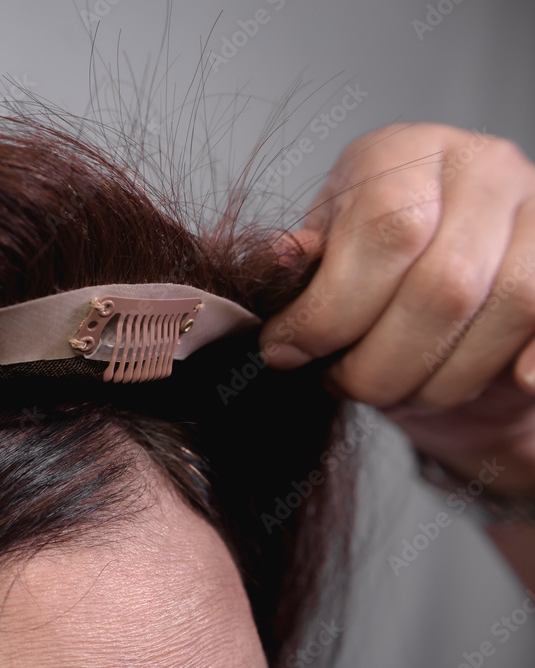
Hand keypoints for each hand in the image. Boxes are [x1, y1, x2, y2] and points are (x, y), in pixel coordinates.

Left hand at [259, 123, 534, 493]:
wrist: (448, 296)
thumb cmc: (371, 274)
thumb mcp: (321, 259)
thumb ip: (301, 263)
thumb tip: (282, 261)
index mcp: (404, 152)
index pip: (385, 227)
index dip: (331, 309)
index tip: (288, 351)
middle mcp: (483, 167)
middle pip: (445, 283)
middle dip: (380, 361)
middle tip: (345, 384)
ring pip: (508, 310)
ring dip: (440, 377)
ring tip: (397, 390)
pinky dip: (524, 367)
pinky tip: (497, 384)